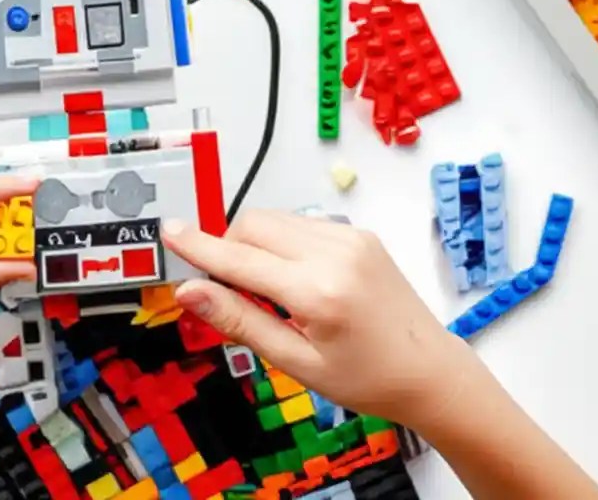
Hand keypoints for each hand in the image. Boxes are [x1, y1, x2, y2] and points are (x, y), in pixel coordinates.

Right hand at [164, 210, 477, 428]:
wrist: (429, 371)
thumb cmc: (366, 378)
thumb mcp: (296, 363)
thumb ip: (239, 321)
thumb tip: (190, 292)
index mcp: (318, 292)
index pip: (239, 259)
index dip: (198, 246)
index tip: (168, 232)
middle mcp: (335, 254)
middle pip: (253, 225)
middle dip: (228, 249)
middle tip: (231, 292)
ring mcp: (350, 239)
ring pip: (275, 220)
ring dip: (255, 245)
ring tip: (269, 292)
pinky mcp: (358, 235)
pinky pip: (300, 224)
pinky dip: (282, 244)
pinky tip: (293, 280)